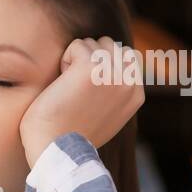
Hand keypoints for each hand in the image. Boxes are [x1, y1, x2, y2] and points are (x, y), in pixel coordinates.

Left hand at [19, 36, 143, 166]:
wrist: (55, 148)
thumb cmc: (70, 133)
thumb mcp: (106, 115)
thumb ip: (115, 92)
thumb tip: (114, 66)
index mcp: (136, 93)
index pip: (126, 56)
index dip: (100, 66)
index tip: (86, 91)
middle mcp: (129, 82)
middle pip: (110, 45)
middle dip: (89, 58)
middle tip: (76, 86)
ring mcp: (112, 73)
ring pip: (94, 43)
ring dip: (76, 59)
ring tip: (70, 85)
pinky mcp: (91, 68)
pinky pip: (77, 45)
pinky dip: (65, 60)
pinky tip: (62, 82)